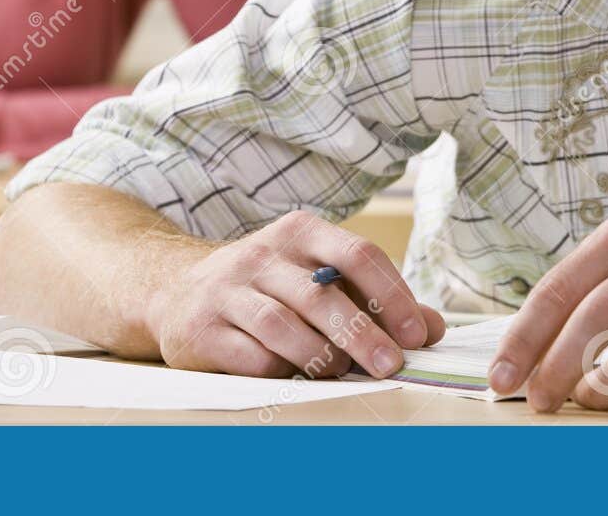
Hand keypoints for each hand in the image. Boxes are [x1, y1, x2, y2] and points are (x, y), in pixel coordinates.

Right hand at [146, 209, 446, 379]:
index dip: (392, 295)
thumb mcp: (317, 277)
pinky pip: (251, 356)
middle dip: (363, 334)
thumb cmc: (267, 286)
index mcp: (301, 232)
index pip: (357, 254)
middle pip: (322, 295)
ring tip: (344, 373)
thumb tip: (434, 328)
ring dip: (322, 356)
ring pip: (284, 326)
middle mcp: (263, 254)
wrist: (174, 289)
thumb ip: (375, 300)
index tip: (418, 334)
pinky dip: (280, 370)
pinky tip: (295, 375)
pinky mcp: (202, 329)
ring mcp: (228, 290)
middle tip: (392, 365)